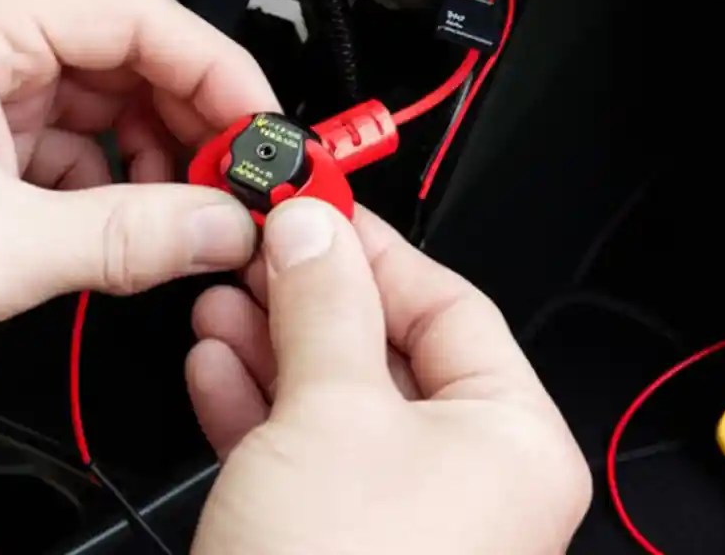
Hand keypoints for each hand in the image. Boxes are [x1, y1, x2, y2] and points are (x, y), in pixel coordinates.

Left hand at [0, 0, 276, 384]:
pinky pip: (68, 134)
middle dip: (194, 126)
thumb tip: (224, 227)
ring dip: (153, 160)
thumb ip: (130, 238)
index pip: (143, 18)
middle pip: (131, 54)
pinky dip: (108, 180)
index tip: (268, 141)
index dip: (224, 79)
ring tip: (189, 220)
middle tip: (243, 192)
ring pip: (105, 98)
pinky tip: (130, 226)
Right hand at [186, 200, 590, 554]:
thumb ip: (323, 307)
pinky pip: (303, 454)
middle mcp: (468, 481)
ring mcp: (400, 516)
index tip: (316, 202)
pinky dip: (256, 406)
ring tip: (223, 297)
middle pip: (386, 350)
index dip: (375, 248)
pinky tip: (215, 364)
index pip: (449, 307)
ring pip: (336, 401)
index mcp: (510, 441)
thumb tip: (312, 230)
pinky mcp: (336, 541)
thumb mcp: (330, 413)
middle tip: (258, 243)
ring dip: (273, 344)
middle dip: (311, 295)